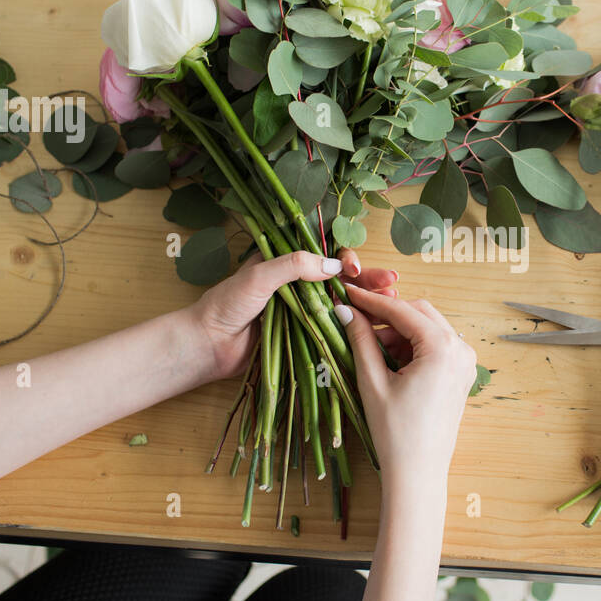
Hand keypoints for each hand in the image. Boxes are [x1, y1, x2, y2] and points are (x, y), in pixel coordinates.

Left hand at [188, 248, 397, 380]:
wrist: (207, 346)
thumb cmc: (226, 305)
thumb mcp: (259, 276)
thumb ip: (294, 266)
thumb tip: (334, 266)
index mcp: (286, 262)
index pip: (325, 254)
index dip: (345, 258)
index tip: (353, 270)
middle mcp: (297, 284)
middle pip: (340, 278)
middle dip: (368, 279)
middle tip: (392, 283)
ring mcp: (302, 311)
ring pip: (342, 302)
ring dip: (368, 302)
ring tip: (393, 303)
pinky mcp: (303, 336)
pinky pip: (333, 328)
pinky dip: (355, 327)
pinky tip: (375, 327)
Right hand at [337, 285, 477, 497]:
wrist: (418, 471)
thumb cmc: (396, 432)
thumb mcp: (373, 382)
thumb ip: (361, 340)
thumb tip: (345, 310)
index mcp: (443, 348)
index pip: (402, 310)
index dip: (371, 300)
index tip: (347, 292)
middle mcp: (461, 350)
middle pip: (419, 312)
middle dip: (387, 313)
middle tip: (356, 317)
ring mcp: (465, 362)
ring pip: (428, 327)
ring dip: (399, 330)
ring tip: (370, 345)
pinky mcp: (461, 374)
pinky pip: (436, 345)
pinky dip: (412, 345)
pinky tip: (389, 358)